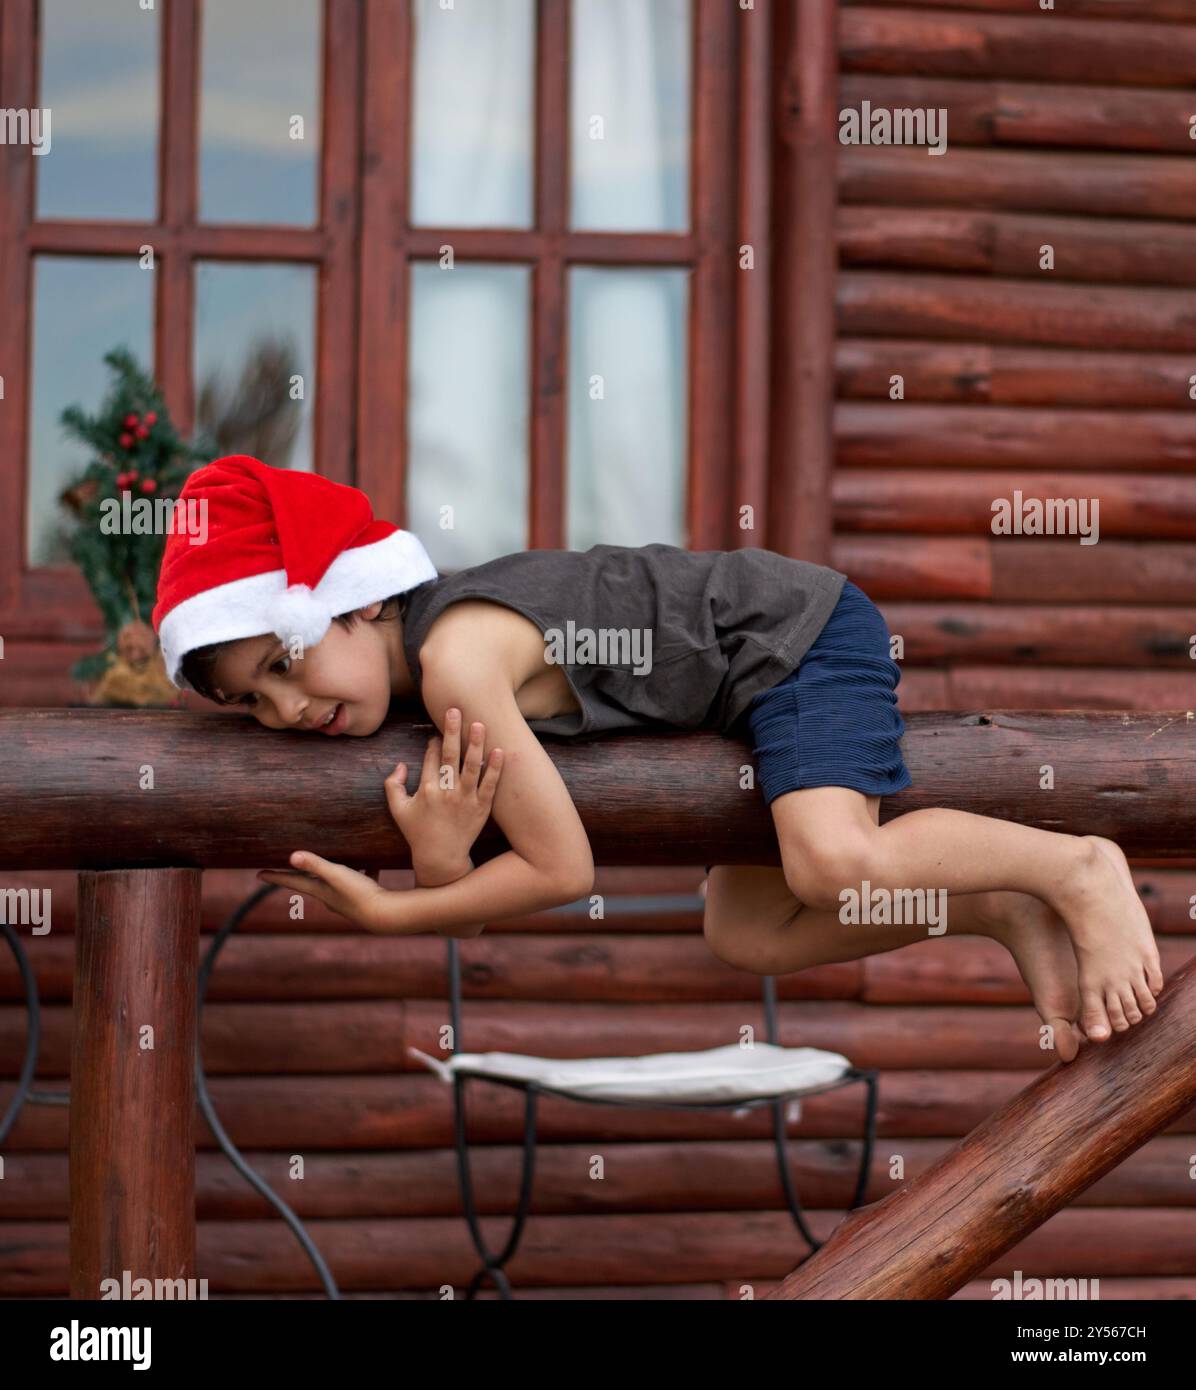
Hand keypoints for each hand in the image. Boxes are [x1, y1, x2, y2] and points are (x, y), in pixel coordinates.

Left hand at [257, 852, 393, 932]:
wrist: (386, 916)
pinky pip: (359, 881)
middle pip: (310, 882)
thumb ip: (316, 864)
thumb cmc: (359, 894)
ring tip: (332, 859)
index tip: (259, 874)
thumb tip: (292, 856)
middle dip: (300, 873)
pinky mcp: (363, 897)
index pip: (292, 881)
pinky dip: (362, 871)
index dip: (275, 877)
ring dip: (330, 872)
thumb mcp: (337, 875)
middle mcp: (330, 897)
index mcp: (320, 890)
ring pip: (334, 882)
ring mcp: (346, 898)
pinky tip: (372, 863)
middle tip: (290, 864)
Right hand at [385, 708, 502, 880]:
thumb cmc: (418, 833)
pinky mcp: (482, 808)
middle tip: (455, 710)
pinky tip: (500, 751)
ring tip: (479, 724)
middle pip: (450, 756)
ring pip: (472, 767)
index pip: (432, 759)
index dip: (435, 744)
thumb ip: (392, 786)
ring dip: (475, 744)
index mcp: (427, 791)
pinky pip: (490, 785)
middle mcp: (447, 793)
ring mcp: (466, 800)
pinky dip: (495, 769)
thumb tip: (400, 765)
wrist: (441, 858)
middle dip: (452, 731)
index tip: (437, 733)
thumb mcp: (398, 810)